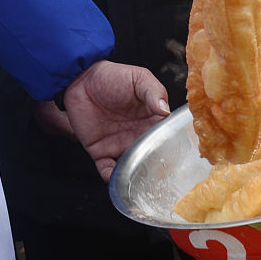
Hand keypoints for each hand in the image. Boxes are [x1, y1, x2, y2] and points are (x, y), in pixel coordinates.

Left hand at [62, 60, 169, 181]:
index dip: (173, 147)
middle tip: (164, 176)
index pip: (166, 138)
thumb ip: (154, 92)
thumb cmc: (113, 77)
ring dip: (137, 176)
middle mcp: (139, 137)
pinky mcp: (101, 152)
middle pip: (152, 158)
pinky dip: (112, 178)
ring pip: (133, 168)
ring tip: (142, 182)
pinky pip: (108, 170)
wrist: (81, 80)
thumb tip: (166, 111)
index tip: (180, 155)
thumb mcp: (139, 78)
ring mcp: (120, 146)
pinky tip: (116, 178)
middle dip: (158, 168)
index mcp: (153, 121)